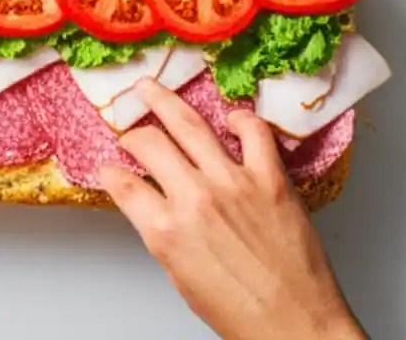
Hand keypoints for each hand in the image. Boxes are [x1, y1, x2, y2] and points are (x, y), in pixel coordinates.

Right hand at [100, 79, 364, 339]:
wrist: (296, 324)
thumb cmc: (240, 312)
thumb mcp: (179, 274)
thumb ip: (161, 232)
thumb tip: (151, 204)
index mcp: (165, 231)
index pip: (122, 183)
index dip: (109, 172)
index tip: (109, 168)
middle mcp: (195, 199)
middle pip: (149, 144)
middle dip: (132, 133)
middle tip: (128, 127)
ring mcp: (234, 183)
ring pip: (189, 125)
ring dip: (163, 101)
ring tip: (150, 89)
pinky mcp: (272, 180)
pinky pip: (254, 133)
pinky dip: (240, 118)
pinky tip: (229, 117)